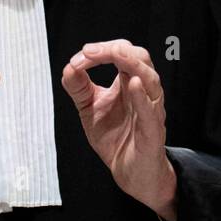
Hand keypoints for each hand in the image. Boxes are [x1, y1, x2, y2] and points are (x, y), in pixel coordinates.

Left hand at [61, 38, 176, 220]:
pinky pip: (150, 110)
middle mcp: (143, 92)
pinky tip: (132, 83)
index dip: (101, 50)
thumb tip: (68, 67)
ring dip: (131, 63)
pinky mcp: (152, 131)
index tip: (80, 57)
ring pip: (151, 79)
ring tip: (114, 53)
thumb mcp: (89, 108)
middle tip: (89, 52)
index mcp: (128, 83)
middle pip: (140, 57)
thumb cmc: (114, 137)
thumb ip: (79, 88)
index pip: (122, 53)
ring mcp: (150, 110)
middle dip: (115, 50)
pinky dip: (142, 96)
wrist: (127, 171)